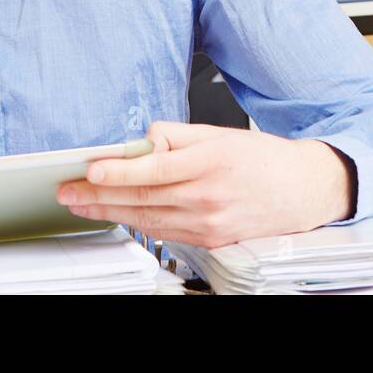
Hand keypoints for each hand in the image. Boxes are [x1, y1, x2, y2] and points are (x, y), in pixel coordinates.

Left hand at [55, 121, 355, 247]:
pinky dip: (138, 223)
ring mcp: (208, 223)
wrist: (303, 189)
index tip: (90, 169)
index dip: (117, 171)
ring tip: (82, 205)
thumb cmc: (264, 159)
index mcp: (210, 162)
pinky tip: (118, 215)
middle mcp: (207, 196)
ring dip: (109, 212)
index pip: (152, 170)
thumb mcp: (220, 133)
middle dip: (98, 196)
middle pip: (142, 198)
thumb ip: (177, 136)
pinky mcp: (210, 239)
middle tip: (68, 192)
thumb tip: (143, 142)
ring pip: (148, 218)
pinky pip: (165, 231)